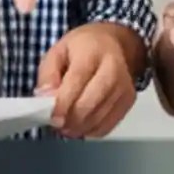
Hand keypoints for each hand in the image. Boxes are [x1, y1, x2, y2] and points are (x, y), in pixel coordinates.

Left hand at [35, 23, 140, 138]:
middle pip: (91, 102)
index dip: (64, 102)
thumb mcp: (57, 51)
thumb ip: (48, 75)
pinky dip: (91, 130)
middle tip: (56, 124)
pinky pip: (108, 125)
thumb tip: (45, 99)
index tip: (52, 118)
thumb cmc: (82, 48)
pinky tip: (81, 125)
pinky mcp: (128, 100)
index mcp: (92, 51)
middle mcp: (113, 68)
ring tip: (66, 125)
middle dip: (71, 119)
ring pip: (99, 117)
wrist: (113, 43)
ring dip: (79, 128)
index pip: (78, 80)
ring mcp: (123, 86)